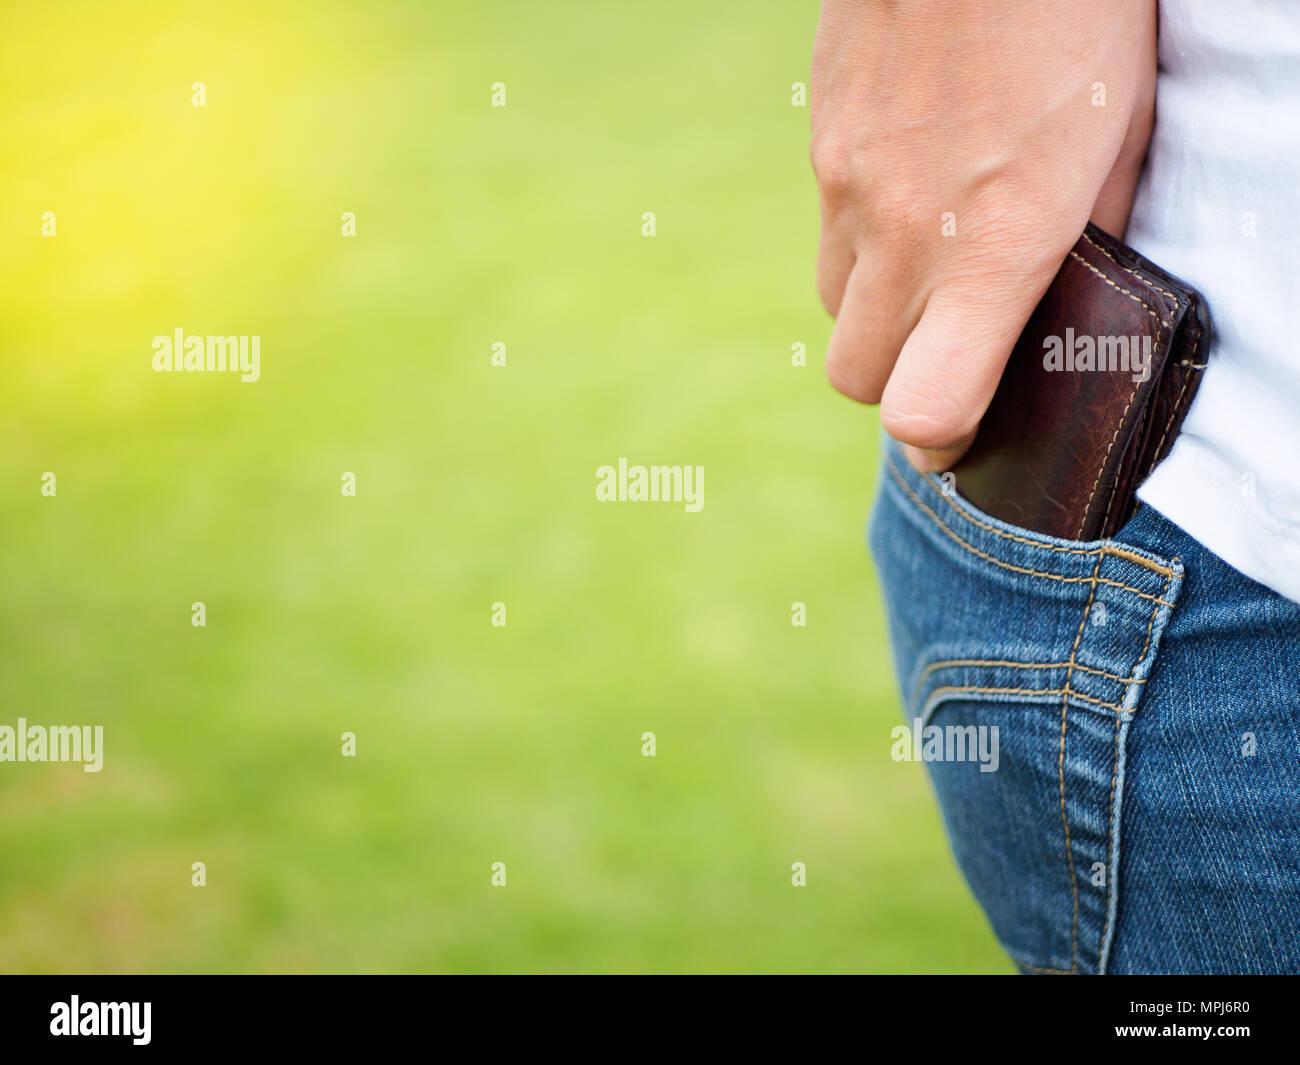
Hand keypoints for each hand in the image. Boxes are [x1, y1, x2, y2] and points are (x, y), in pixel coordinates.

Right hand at [810, 0, 1156, 470]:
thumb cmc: (1072, 8)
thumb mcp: (1123, 131)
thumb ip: (1091, 228)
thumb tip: (1070, 287)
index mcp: (995, 245)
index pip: (925, 408)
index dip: (942, 441)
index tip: (963, 433)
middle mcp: (903, 231)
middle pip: (857, 379)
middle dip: (897, 380)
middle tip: (946, 346)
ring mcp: (846, 186)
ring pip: (832, 306)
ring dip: (874, 309)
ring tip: (928, 257)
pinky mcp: (821, 142)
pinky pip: (826, 228)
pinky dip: (860, 236)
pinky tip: (908, 181)